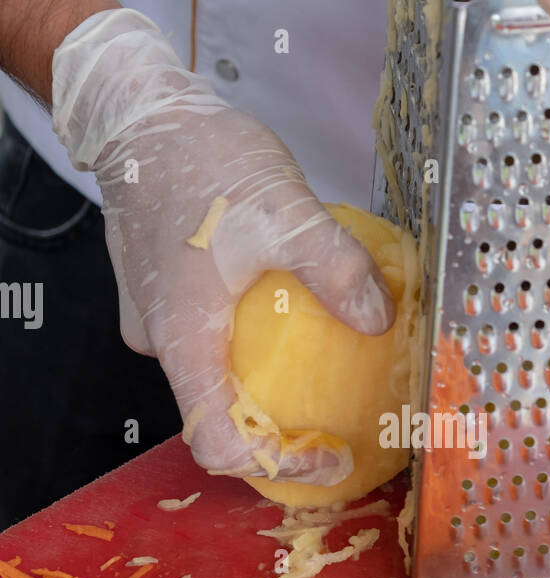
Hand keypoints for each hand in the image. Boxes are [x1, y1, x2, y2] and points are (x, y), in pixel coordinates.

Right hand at [52, 9, 394, 482]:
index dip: (275, 463)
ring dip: (271, 387)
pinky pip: (214, 342)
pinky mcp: (167, 300)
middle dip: (285, 430)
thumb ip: (336, 268)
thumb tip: (380, 321)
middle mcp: (164, 343)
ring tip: (329, 366)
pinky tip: (297, 320)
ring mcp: (161, 322)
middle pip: (223, 416)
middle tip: (342, 420)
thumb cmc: (200, 159)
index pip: (220, 440)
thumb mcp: (285, 208)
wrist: (142, 115)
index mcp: (183, 339)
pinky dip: (256, 348)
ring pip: (219, 378)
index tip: (327, 454)